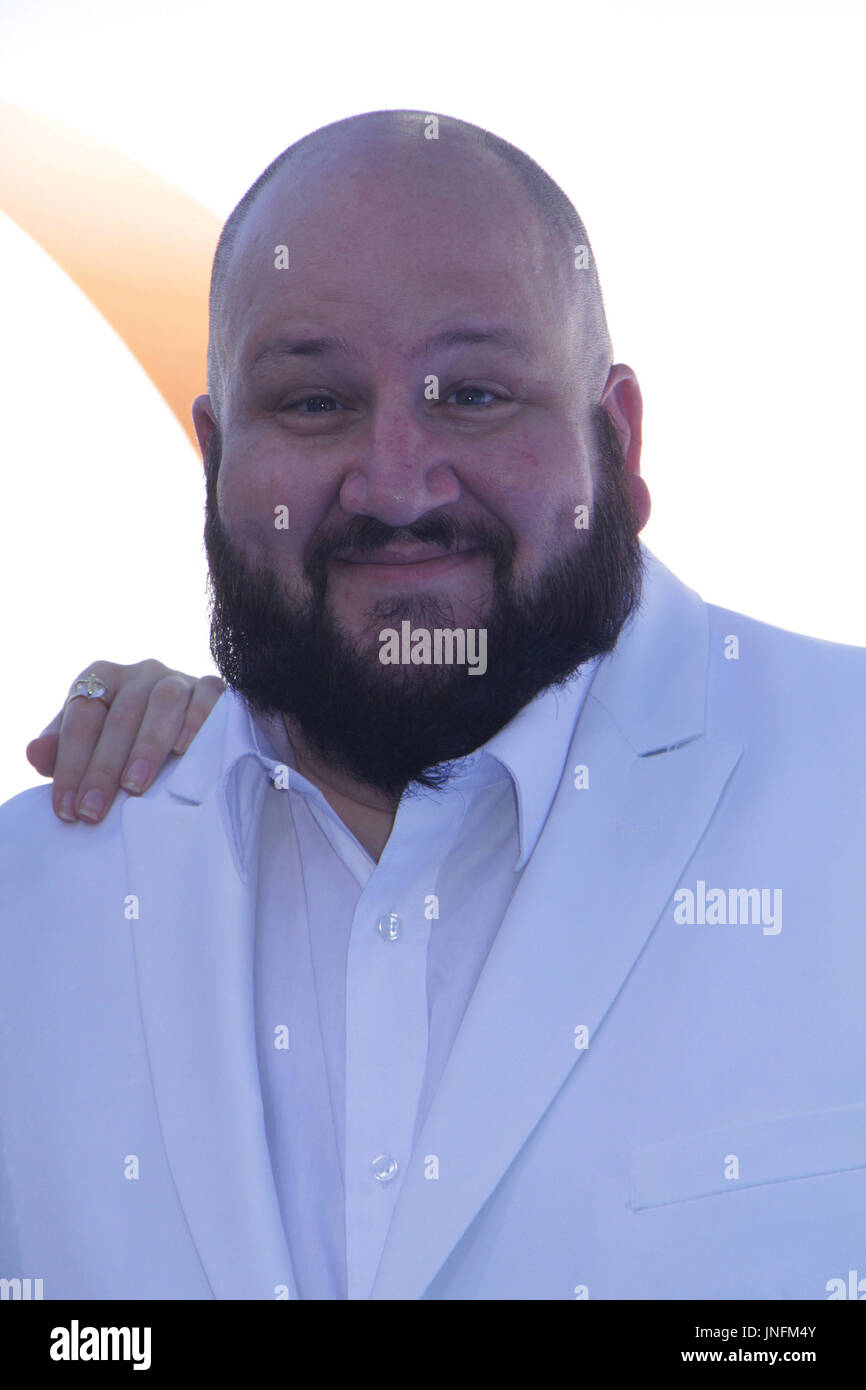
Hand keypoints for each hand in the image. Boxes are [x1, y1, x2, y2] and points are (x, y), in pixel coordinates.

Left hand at [26, 660, 225, 824]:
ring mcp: (178, 678)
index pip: (82, 718)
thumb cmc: (125, 743)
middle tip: (93, 811)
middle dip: (103, 767)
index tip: (67, 809)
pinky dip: (196, 721)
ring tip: (134, 786)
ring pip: (163, 702)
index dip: (70, 764)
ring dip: (147, 746)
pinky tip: (183, 751)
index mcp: (103, 678)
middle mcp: (140, 673)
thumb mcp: (88, 745)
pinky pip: (208, 696)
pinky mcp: (212, 687)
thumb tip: (35, 753)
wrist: (181, 730)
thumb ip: (61, 751)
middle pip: (120, 715)